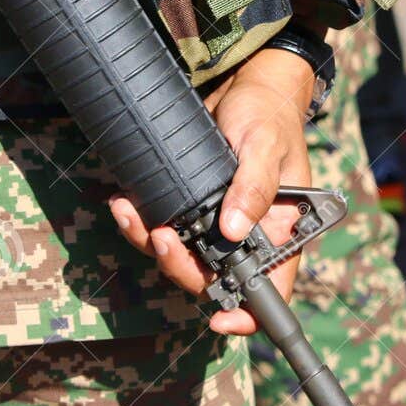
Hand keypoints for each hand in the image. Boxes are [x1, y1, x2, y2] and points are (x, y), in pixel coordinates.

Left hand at [109, 48, 314, 335]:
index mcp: (279, 235)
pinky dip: (140, 221)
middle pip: (211, 279)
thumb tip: (233, 230)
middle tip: (160, 237)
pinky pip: (162, 227)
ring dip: (151, 243)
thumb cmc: (269, 116)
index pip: (269, 291)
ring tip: (132, 215)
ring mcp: (215, 225)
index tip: (220, 320)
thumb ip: (254, 187)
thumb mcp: (266, 147)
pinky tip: (125, 203)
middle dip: (181, 266)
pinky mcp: (189, 206)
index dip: (247, 315)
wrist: (246, 85)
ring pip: (180, 257)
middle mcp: (246, 238)